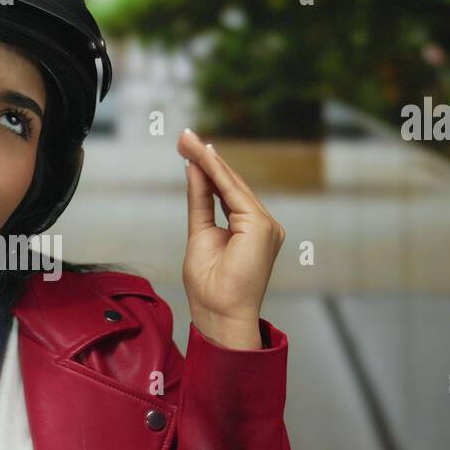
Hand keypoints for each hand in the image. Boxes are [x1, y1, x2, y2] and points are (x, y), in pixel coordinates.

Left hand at [177, 128, 284, 349]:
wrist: (220, 314)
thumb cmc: (210, 288)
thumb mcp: (199, 234)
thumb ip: (200, 202)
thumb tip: (193, 171)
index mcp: (250, 230)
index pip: (226, 192)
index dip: (207, 170)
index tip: (187, 148)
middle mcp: (263, 224)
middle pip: (230, 184)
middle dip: (205, 158)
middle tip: (184, 135)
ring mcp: (266, 224)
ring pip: (232, 184)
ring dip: (208, 160)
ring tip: (187, 139)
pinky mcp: (261, 226)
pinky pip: (234, 192)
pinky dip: (216, 172)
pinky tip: (202, 156)